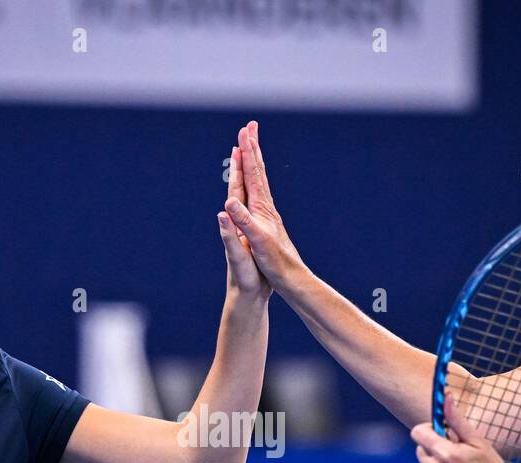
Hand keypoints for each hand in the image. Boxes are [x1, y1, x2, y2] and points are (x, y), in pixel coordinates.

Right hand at [222, 121, 304, 288]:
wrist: (291, 276)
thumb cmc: (274, 261)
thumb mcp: (257, 241)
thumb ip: (243, 221)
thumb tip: (229, 203)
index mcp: (261, 208)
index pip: (253, 175)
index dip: (247, 153)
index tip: (243, 132)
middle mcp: (265, 206)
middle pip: (258, 172)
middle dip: (252, 149)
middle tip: (250, 127)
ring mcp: (267, 214)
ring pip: (260, 181)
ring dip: (254, 162)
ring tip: (251, 148)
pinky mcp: (267, 222)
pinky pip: (259, 195)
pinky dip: (255, 183)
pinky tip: (255, 184)